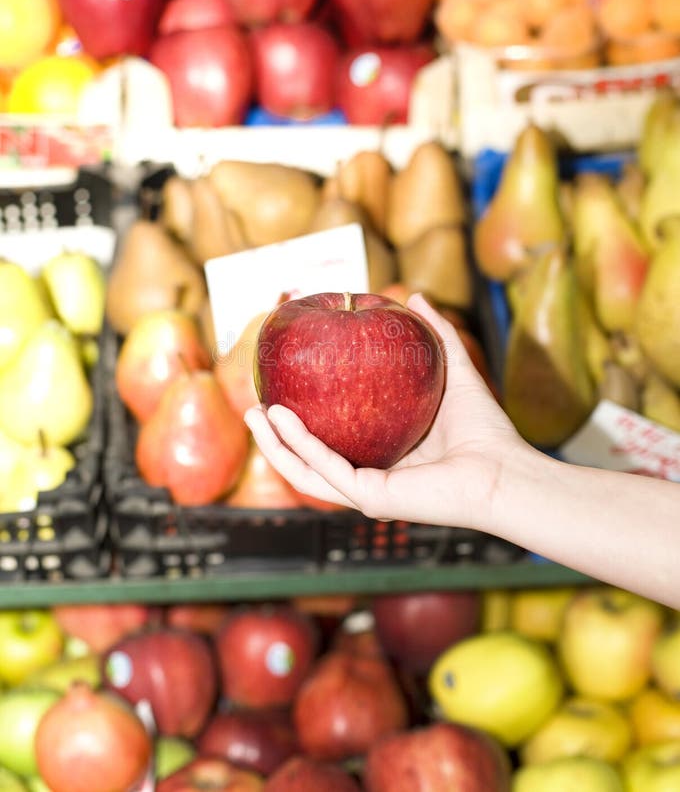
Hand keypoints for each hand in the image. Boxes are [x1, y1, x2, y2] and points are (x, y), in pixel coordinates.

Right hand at [244, 294, 523, 527]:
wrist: (506, 472)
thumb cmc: (486, 432)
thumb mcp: (454, 372)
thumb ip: (437, 336)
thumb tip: (415, 296)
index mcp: (382, 454)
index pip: (332, 438)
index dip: (301, 420)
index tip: (281, 386)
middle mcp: (369, 476)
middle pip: (308, 459)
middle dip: (275, 438)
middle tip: (253, 404)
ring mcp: (367, 491)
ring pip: (306, 471)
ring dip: (275, 445)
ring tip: (253, 412)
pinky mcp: (371, 497)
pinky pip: (327, 469)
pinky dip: (300, 445)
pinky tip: (280, 419)